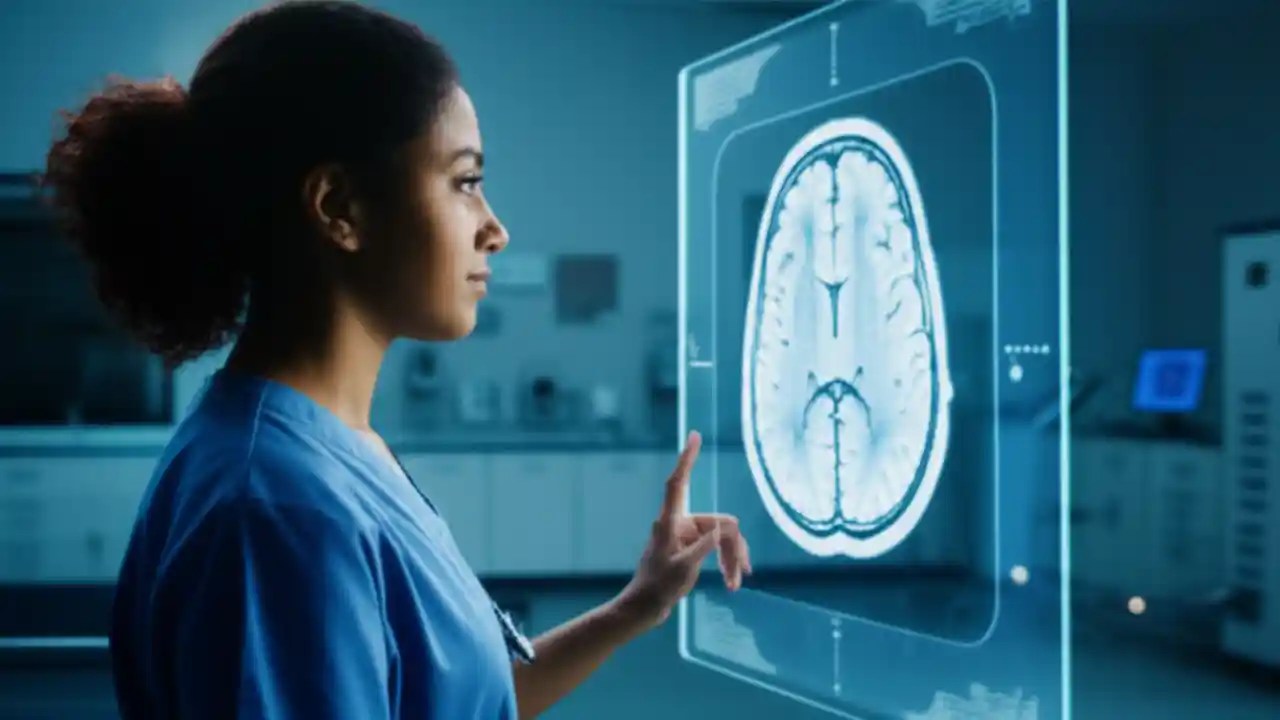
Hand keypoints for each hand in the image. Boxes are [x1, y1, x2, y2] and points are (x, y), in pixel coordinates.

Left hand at [615, 430, 751, 629]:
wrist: (645, 609)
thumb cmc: (659, 587)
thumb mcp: (684, 567)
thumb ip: (704, 546)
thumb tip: (725, 528)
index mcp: (670, 522)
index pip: (679, 482)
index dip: (687, 458)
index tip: (694, 435)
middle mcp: (679, 524)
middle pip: (717, 522)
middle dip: (733, 546)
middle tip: (740, 573)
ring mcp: (686, 536)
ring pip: (721, 537)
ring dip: (732, 559)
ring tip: (736, 583)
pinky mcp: (691, 549)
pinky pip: (716, 548)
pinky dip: (726, 563)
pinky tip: (732, 582)